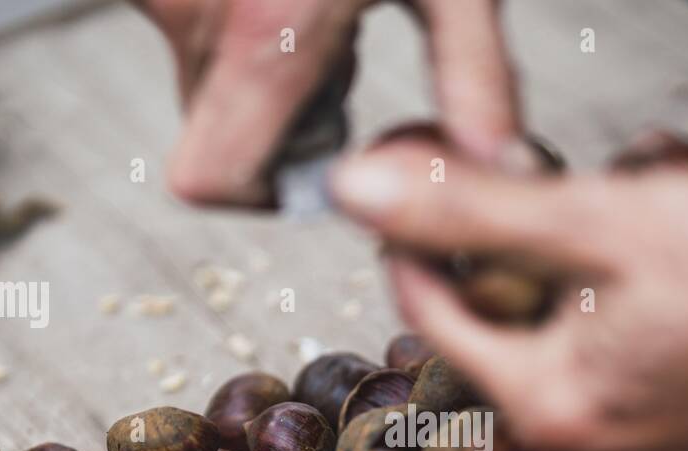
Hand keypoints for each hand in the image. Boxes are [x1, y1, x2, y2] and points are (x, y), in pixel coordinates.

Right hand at [136, 0, 521, 204]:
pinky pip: (192, 29)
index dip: (262, 195)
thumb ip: (474, 72)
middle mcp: (194, 9)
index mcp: (266, 28)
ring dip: (263, 79)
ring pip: (203, 84)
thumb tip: (495, 164)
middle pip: (212, 138)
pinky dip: (240, 31)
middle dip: (281, 134)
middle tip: (342, 78)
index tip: (321, 167)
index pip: (210, 178)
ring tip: (320, 14)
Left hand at [331, 141, 687, 450]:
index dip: (416, 247)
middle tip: (533, 204)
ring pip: (560, 349)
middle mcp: (585, 446)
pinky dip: (619, 316)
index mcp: (549, 404)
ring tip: (618, 230)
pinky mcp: (678, 440)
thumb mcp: (598, 221)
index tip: (416, 200)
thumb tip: (369, 195)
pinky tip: (662, 276)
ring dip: (570, 283)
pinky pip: (614, 371)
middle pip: (498, 338)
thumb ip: (474, 210)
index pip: (434, 320)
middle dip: (508, 262)